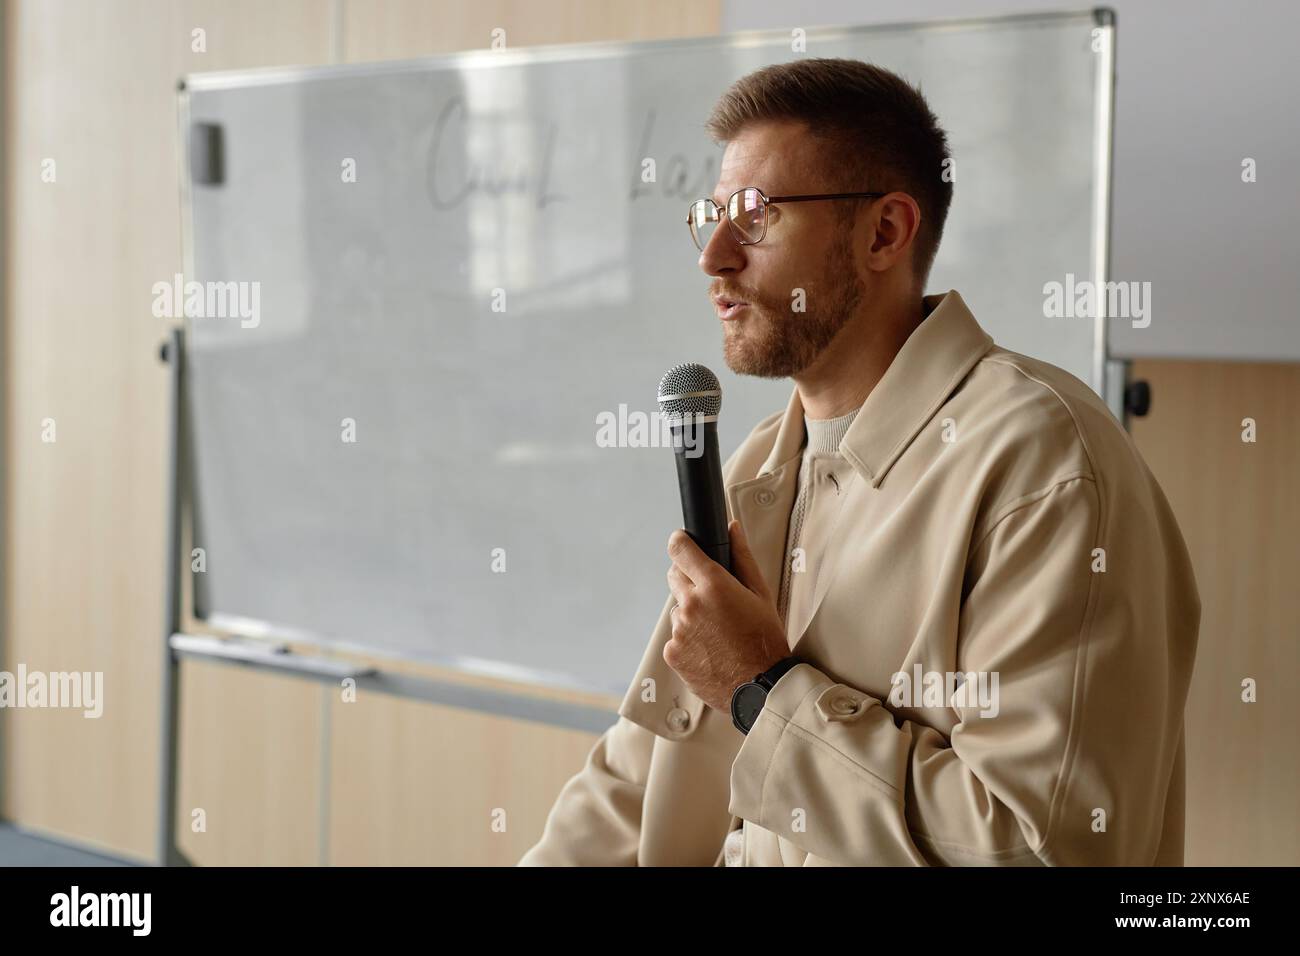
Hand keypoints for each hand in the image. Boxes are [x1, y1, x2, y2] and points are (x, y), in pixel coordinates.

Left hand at [663, 519, 789, 712]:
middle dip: (690, 580)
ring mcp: (678, 630)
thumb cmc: (765, 640)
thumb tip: (732, 527)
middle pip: (675, 576)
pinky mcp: (672, 652)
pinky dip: (688, 638)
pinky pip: (675, 635)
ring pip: (677, 608)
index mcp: (713, 586)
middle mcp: (691, 605)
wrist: (760, 687)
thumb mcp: (760, 594)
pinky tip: (710, 647)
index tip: (684, 543)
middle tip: (713, 597)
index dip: (681, 543)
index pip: (679, 548)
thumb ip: (742, 557)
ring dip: (690, 612)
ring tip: (717, 630)